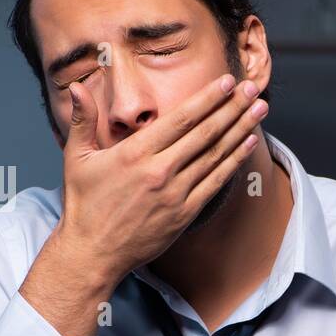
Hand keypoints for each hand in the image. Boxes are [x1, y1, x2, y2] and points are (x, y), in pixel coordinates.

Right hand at [55, 71, 267, 287]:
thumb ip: (82, 119)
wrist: (93, 253)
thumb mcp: (77, 158)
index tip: (227, 82)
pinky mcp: (184, 214)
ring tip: (259, 110)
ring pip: (215, 155)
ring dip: (240, 130)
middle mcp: (159, 171)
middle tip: (253, 89)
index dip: (208, 98)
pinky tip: (249, 145)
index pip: (180, 118)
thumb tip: (76, 87)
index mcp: (135, 153)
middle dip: (232, 108)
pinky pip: (215, 183)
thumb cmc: (85, 205)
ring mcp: (175, 194)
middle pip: (205, 133)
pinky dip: (234, 162)